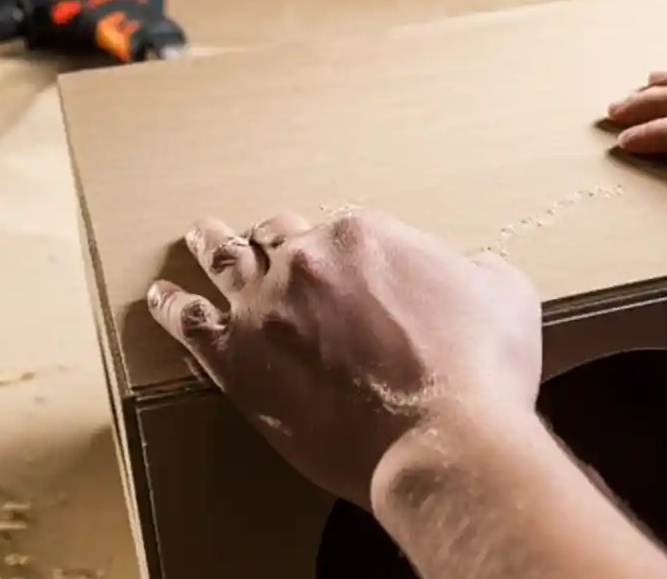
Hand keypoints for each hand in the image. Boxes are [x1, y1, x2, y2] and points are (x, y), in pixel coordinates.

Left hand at [146, 210, 541, 507]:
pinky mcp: (237, 362)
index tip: (342, 268)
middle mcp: (307, 259)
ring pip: (224, 262)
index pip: (337, 229)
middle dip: (270, 237)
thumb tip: (475, 270)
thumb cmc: (480, 370)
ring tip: (198, 237)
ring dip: (210, 246)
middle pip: (275, 236)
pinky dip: (171, 307)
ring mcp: (265, 308)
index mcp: (365, 237)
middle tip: (259, 238)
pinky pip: (188, 323)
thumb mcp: (505, 295)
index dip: (338, 249)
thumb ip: (480, 271)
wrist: (443, 437)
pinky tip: (161, 298)